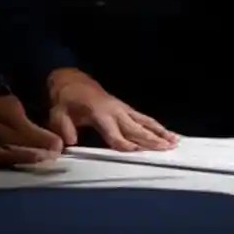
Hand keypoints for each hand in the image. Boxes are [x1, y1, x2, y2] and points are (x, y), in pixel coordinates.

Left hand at [46, 68, 177, 151]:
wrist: (71, 81)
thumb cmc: (65, 100)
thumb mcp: (57, 113)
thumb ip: (64, 128)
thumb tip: (70, 142)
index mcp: (99, 114)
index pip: (114, 134)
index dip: (125, 144)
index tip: (137, 152)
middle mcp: (115, 111)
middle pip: (135, 128)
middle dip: (151, 139)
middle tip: (167, 148)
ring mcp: (122, 108)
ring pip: (144, 121)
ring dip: (159, 132)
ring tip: (175, 141)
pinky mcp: (125, 108)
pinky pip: (144, 118)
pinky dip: (157, 126)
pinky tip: (168, 133)